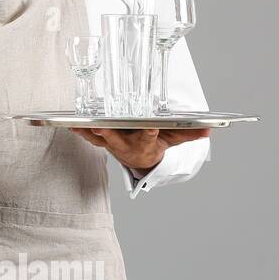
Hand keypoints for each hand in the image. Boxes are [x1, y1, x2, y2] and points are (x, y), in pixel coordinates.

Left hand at [67, 127, 209, 173]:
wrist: (142, 158)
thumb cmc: (157, 143)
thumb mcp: (174, 138)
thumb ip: (189, 132)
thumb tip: (209, 129)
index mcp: (146, 144)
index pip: (149, 138)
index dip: (150, 133)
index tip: (151, 126)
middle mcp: (127, 146)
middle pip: (118, 140)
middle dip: (110, 135)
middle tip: (102, 128)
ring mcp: (111, 144)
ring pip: (99, 138)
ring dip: (88, 132)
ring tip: (78, 123)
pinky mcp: (100, 139)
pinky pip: (88, 135)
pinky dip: (78, 129)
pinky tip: (68, 121)